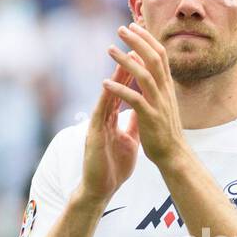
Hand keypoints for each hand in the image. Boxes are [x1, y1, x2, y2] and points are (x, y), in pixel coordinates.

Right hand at [80, 59, 139, 202]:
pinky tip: (106, 87)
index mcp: (112, 118)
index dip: (132, 73)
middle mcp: (103, 117)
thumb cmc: (113, 167)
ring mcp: (97, 125)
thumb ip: (133, 124)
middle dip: (123, 67)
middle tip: (131, 47)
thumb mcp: (129, 141)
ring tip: (121, 60)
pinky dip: (103, 100)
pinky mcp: (93, 135)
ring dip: (113, 79)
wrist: (100, 188)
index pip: (123, 91)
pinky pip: (99, 114)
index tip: (143, 56)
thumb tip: (142, 109)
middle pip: (114, 88)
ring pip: (106, 96)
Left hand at [103, 22, 185, 165]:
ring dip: (125, 61)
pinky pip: (134, 99)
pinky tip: (105, 82)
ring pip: (144, 75)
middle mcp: (165, 91)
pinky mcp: (151, 118)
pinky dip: (120, 89)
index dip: (147, 38)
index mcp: (167, 86)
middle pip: (154, 59)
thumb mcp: (162, 103)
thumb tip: (147, 69)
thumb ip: (155, 86)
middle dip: (137, 41)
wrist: (174, 155)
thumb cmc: (164, 131)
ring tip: (109, 49)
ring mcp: (159, 104)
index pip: (160, 55)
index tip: (134, 26)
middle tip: (120, 28)